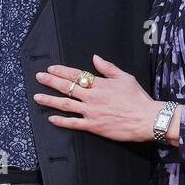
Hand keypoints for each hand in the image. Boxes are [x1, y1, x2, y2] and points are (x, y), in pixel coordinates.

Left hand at [34, 54, 158, 142]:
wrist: (147, 119)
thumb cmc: (138, 99)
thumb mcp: (125, 77)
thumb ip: (108, 68)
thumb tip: (95, 58)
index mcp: (100, 84)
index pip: (76, 75)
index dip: (61, 71)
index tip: (50, 69)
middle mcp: (93, 97)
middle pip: (67, 87)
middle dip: (50, 81)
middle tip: (39, 77)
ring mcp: (91, 112)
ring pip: (66, 105)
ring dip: (50, 100)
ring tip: (37, 97)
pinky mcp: (94, 126)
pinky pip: (74, 123)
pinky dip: (61, 121)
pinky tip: (51, 118)